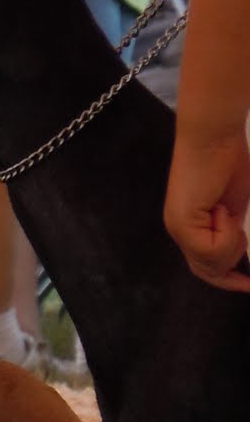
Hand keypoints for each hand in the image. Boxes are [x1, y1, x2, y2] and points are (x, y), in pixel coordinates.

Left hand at [164, 132, 249, 291]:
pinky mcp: (182, 222)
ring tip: (229, 213)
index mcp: (189, 225)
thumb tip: (233, 254)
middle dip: (230, 270)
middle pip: (206, 271)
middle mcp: (179, 229)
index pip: (203, 266)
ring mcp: (178, 228)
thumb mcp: (231, 207)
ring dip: (232, 242)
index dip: (226, 279)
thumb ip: (230, 232)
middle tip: (246, 269)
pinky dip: (227, 232)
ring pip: (212, 263)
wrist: (213, 136)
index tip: (248, 285)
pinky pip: (212, 249)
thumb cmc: (225, 161)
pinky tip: (222, 208)